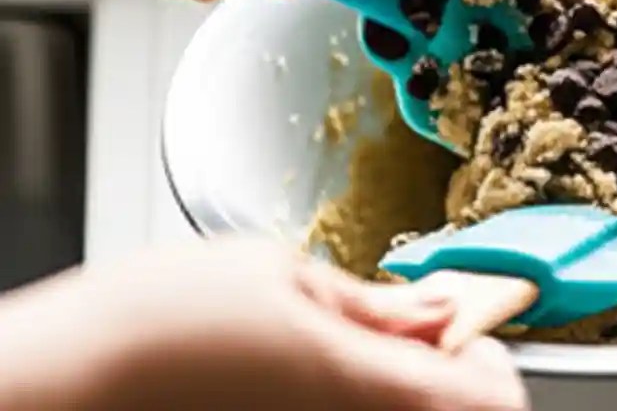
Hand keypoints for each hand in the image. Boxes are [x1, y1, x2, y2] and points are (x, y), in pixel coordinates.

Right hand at [0, 238, 527, 410]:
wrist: (68, 382)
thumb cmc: (158, 322)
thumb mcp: (281, 274)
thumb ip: (370, 303)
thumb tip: (434, 307)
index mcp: (365, 383)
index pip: (492, 397)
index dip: (492, 352)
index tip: (465, 316)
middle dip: (454, 368)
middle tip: (420, 324)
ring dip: (411, 383)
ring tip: (365, 338)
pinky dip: (366, 398)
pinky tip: (323, 367)